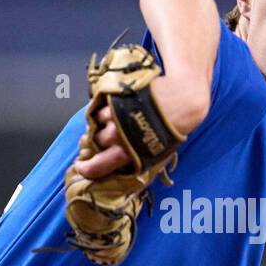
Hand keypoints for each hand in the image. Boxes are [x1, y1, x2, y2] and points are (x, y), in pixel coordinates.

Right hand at [72, 71, 209, 179]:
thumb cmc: (175, 127)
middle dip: (95, 141)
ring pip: (97, 121)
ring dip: (102, 121)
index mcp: (129, 153)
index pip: (97, 167)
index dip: (85, 169)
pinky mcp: (115, 97)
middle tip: (101, 138)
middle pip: (94, 142)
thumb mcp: (157, 152)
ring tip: (117, 118)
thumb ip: (136, 159)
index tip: (81, 167)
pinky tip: (118, 105)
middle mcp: (118, 135)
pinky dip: (106, 105)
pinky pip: (102, 104)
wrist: (184, 97)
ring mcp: (115, 114)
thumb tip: (121, 166)